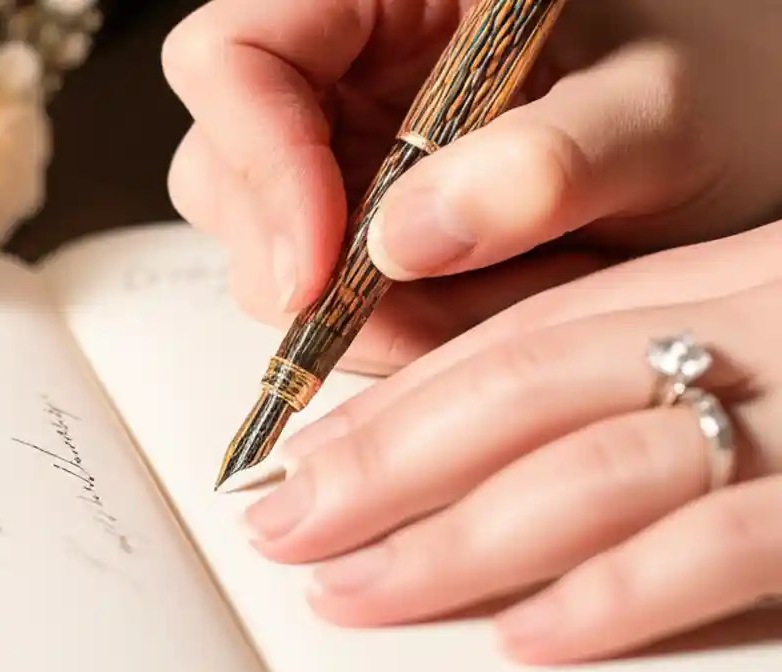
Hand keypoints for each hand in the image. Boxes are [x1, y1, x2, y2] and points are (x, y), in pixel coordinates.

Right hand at [163, 0, 781, 373]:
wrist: (765, 137)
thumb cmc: (734, 79)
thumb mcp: (669, 108)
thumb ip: (550, 164)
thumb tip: (404, 243)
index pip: (231, 58)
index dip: (256, 163)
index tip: (316, 270)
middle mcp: (350, 66)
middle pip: (227, 167)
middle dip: (302, 264)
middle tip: (401, 318)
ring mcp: (355, 148)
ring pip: (274, 249)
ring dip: (365, 313)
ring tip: (497, 306)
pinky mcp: (375, 219)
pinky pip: (334, 297)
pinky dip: (398, 331)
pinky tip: (488, 312)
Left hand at [242, 224, 781, 663]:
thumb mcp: (775, 308)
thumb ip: (669, 347)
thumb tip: (526, 421)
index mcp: (719, 275)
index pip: (525, 331)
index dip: (401, 397)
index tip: (310, 451)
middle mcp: (744, 325)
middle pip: (521, 388)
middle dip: (383, 464)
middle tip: (285, 522)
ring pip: (585, 470)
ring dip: (451, 540)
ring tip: (352, 588)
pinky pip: (716, 545)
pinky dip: (610, 593)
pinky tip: (522, 634)